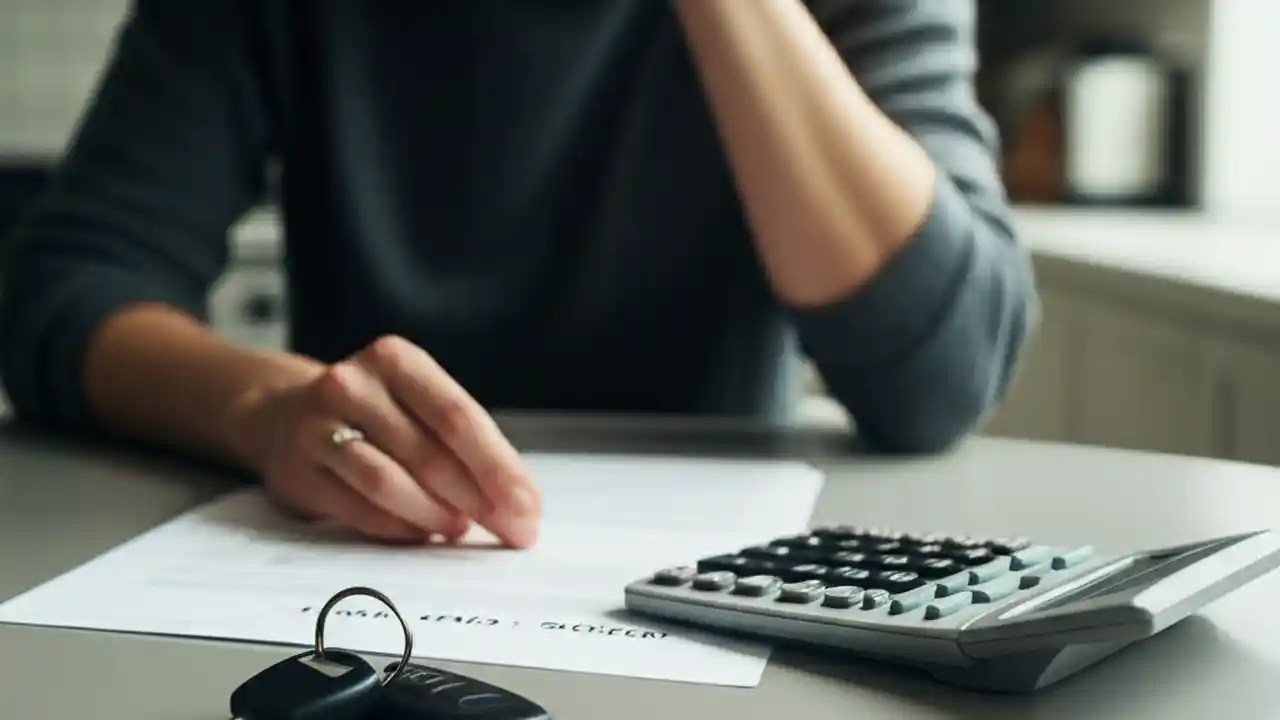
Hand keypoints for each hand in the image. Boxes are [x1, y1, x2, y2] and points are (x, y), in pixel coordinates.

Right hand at [251, 335, 540, 545]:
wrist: (283, 416)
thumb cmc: (377, 415)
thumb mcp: (419, 406)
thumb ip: (468, 446)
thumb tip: (520, 507)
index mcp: (395, 360)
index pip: (457, 416)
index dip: (498, 466)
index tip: (529, 506)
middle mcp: (352, 384)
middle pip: (429, 452)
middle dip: (479, 500)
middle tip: (510, 531)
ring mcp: (317, 426)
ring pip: (389, 482)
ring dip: (436, 516)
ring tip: (460, 528)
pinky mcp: (297, 470)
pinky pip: (360, 508)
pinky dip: (400, 528)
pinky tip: (422, 533)